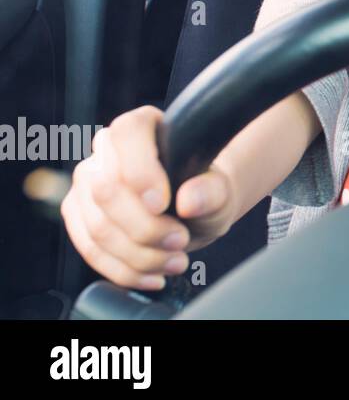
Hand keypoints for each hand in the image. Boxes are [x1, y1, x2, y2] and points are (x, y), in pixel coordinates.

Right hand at [61, 105, 237, 290]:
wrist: (194, 211)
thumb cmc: (205, 191)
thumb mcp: (220, 190)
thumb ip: (211, 191)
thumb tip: (189, 200)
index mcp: (141, 124)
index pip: (127, 135)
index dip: (140, 172)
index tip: (164, 204)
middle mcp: (106, 150)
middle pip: (106, 189)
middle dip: (145, 227)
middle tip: (181, 240)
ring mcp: (86, 183)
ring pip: (98, 226)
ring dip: (139, 254)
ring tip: (175, 261)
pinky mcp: (78, 216)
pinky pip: (90, 250)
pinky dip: (123, 270)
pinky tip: (153, 275)